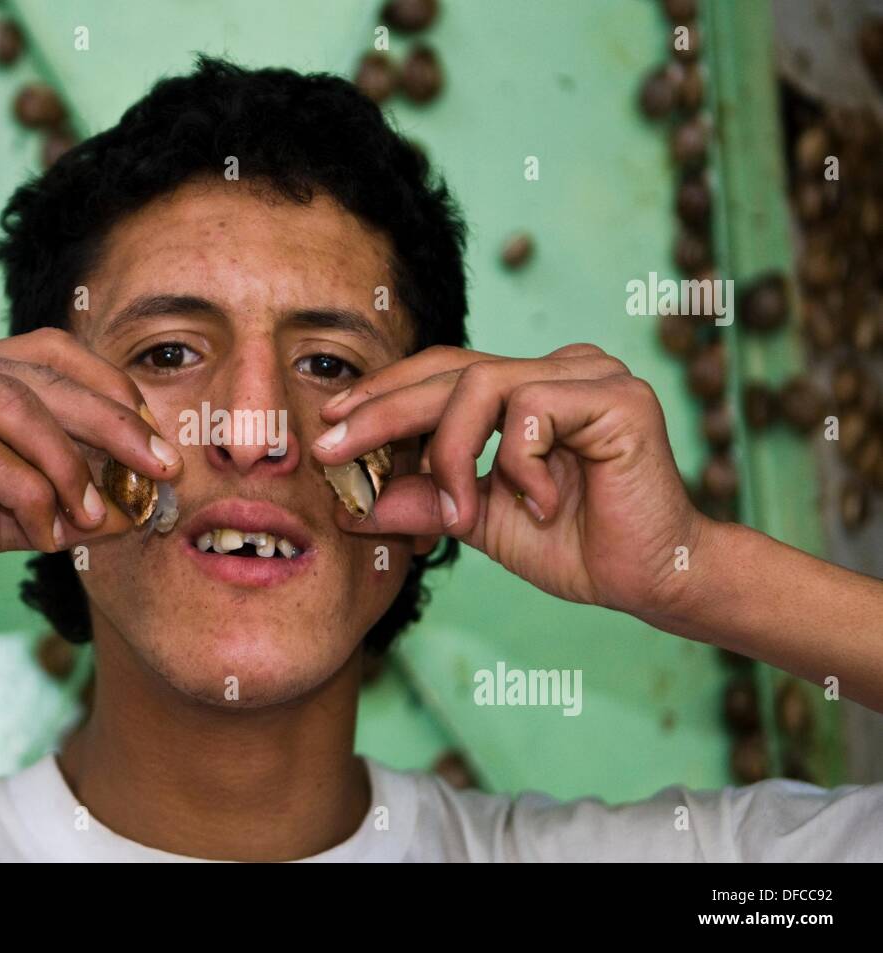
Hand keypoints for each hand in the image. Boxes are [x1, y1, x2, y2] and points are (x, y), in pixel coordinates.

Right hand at [0, 326, 181, 598]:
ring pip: (19, 409)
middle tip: (162, 465)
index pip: (47, 354)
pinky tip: (47, 532)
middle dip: (114, 424)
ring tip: (101, 514)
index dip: (108, 389)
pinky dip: (28, 494)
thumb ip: (55, 497)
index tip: (154, 437)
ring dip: (72, 467)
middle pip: (43, 376)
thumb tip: (135, 504)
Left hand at [311, 343, 708, 619]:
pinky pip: (530, 414)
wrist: (653, 580)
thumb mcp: (478, 522)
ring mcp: (591, 375)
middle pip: (450, 371)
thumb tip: (351, 501)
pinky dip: (518, 466)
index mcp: (528, 387)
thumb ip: (424, 501)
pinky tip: (542, 503)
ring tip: (463, 514)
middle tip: (334, 448)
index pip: (441, 372)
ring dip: (452, 454)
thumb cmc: (575, 546)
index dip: (383, 393)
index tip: (330, 424)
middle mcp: (560, 368)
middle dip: (383, 412)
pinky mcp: (617, 396)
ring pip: (481, 386)